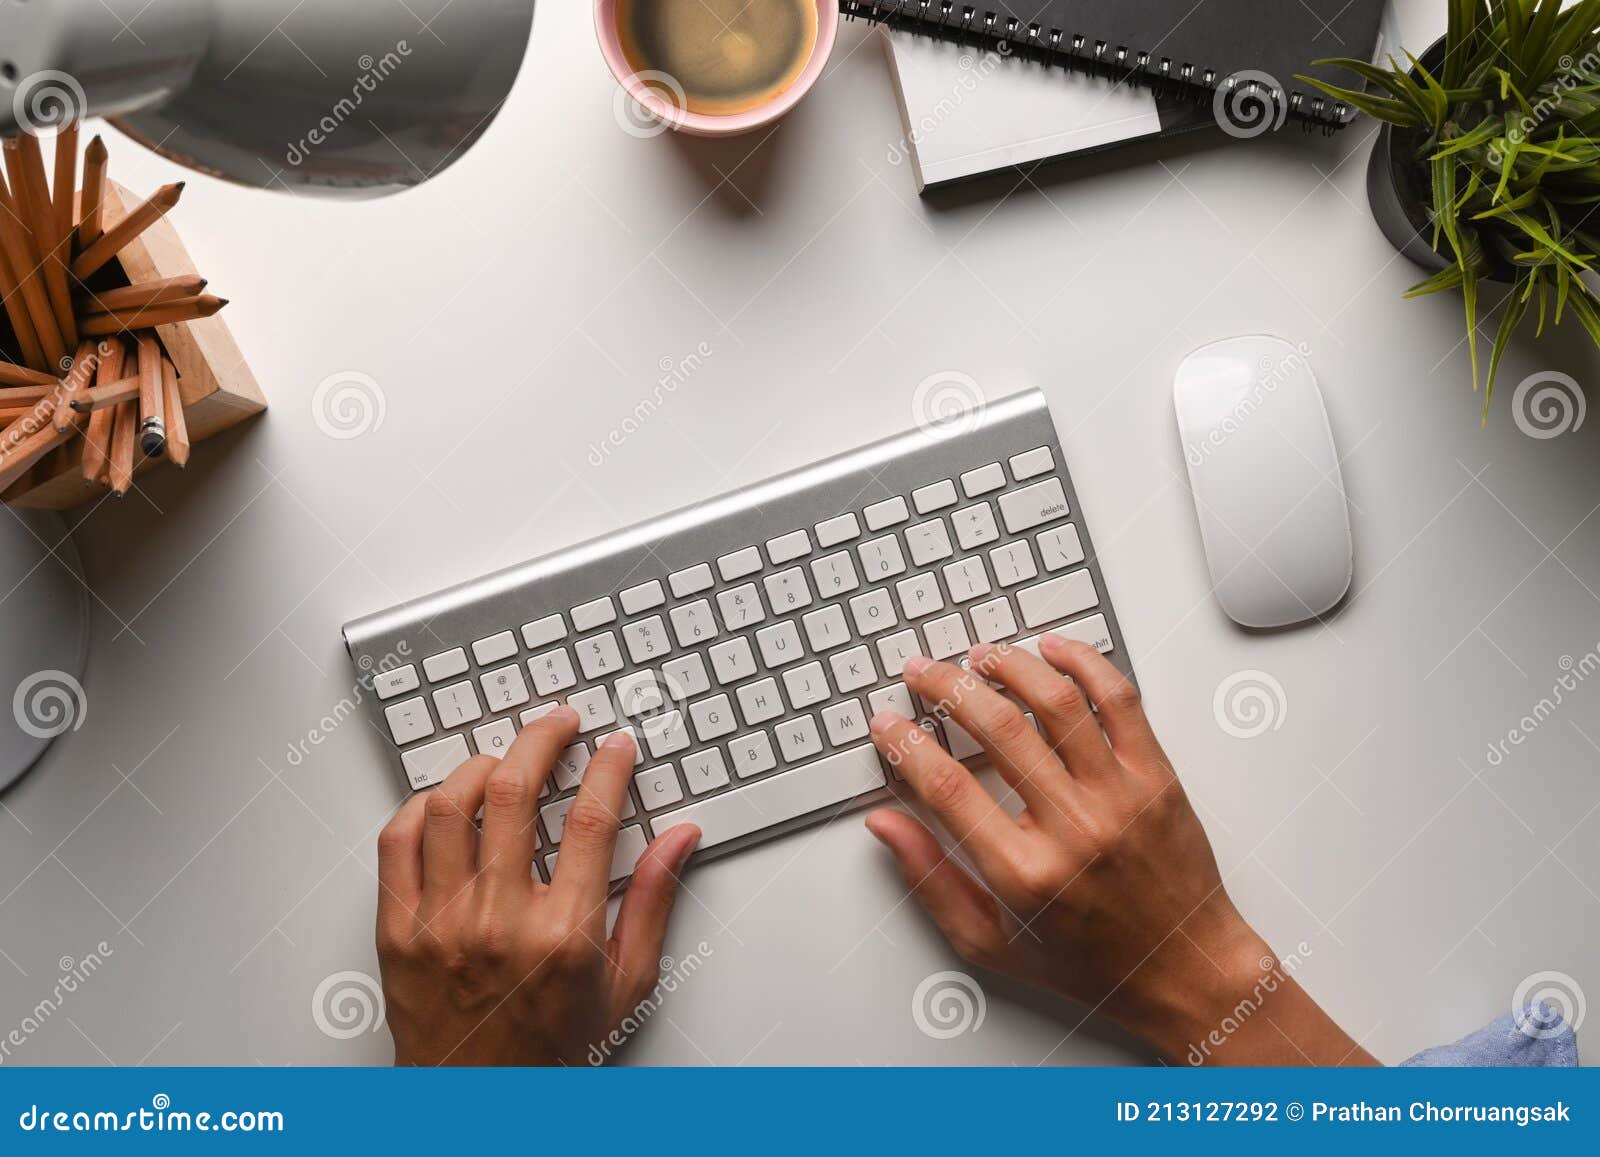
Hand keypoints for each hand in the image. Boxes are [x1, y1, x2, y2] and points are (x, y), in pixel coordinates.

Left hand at [375, 708, 700, 1065]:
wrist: (478, 1105)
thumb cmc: (549, 1049)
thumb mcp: (625, 983)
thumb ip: (654, 903)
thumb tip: (680, 839)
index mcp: (565, 935)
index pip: (594, 821)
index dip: (609, 768)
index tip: (615, 746)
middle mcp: (500, 921)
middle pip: (516, 791)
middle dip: (543, 738)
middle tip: (559, 723)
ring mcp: (441, 922)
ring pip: (451, 805)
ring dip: (481, 764)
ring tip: (503, 757)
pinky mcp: (398, 930)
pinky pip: (397, 842)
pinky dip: (421, 807)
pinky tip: (446, 802)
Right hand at [867, 639, 1372, 1066]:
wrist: (1186, 970)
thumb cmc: (1092, 963)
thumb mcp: (992, 943)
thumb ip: (931, 880)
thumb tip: (885, 824)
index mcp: (1026, 873)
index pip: (947, 788)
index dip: (906, 746)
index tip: (888, 724)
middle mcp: (1074, 829)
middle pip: (998, 730)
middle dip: (947, 688)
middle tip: (922, 672)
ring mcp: (1120, 797)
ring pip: (1058, 703)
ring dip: (1011, 666)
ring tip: (981, 656)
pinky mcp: (1157, 777)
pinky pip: (1121, 701)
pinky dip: (1086, 664)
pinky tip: (1055, 651)